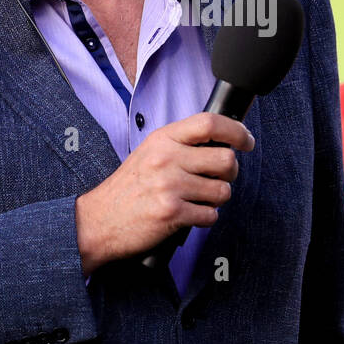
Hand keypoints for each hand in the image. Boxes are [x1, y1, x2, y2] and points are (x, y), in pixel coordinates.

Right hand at [75, 112, 254, 275]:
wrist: (97, 221)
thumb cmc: (127, 189)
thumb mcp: (150, 153)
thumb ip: (181, 144)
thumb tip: (221, 143)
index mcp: (163, 139)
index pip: (209, 123)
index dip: (236, 130)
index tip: (246, 140)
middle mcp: (167, 158)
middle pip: (226, 159)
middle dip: (230, 174)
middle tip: (218, 179)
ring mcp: (170, 186)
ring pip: (222, 191)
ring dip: (216, 199)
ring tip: (199, 200)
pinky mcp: (172, 213)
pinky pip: (210, 215)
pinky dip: (205, 218)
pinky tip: (189, 215)